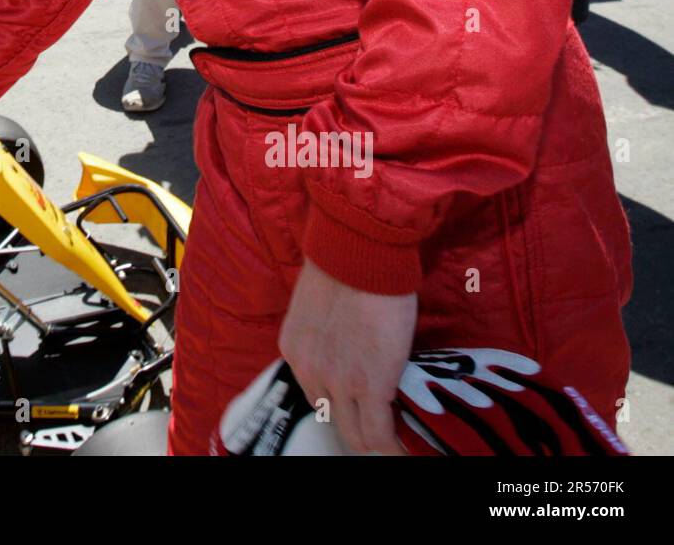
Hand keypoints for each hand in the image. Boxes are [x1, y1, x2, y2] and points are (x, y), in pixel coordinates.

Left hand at [278, 258, 414, 453]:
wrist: (359, 253)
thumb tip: (348, 344)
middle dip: (357, 428)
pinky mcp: (370, 387)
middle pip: (333, 420)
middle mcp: (309, 371)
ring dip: (375, 439)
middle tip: (381, 428)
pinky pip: (380, 433)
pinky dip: (393, 446)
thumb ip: (326, 334)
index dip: (341, 405)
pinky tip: (405, 447)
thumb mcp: (318, 305)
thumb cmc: (345, 264)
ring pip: (356, 434)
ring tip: (395, 440)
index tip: (359, 409)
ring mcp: (338, 383)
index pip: (315, 395)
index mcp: (295, 350)